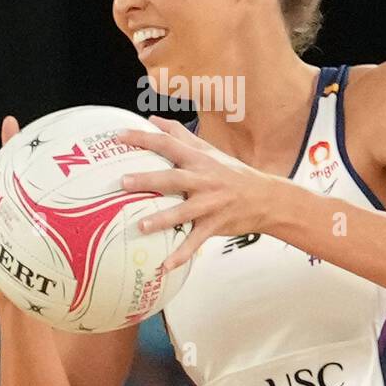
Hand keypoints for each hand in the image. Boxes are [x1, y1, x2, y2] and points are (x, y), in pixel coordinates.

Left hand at [116, 114, 279, 270]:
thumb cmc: (233, 173)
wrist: (267, 198)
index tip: (119, 137)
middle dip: (149, 179)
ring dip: (162, 220)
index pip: (168, 143)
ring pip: (184, 212)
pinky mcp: (215, 225)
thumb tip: (153, 120)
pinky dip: (181, 254)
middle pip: (174, 177)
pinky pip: (196, 241)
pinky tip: (164, 266)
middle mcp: (204, 179)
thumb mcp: (208, 150)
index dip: (144, 138)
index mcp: (199, 159)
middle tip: (124, 182)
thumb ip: (180, 134)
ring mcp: (210, 203)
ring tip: (141, 227)